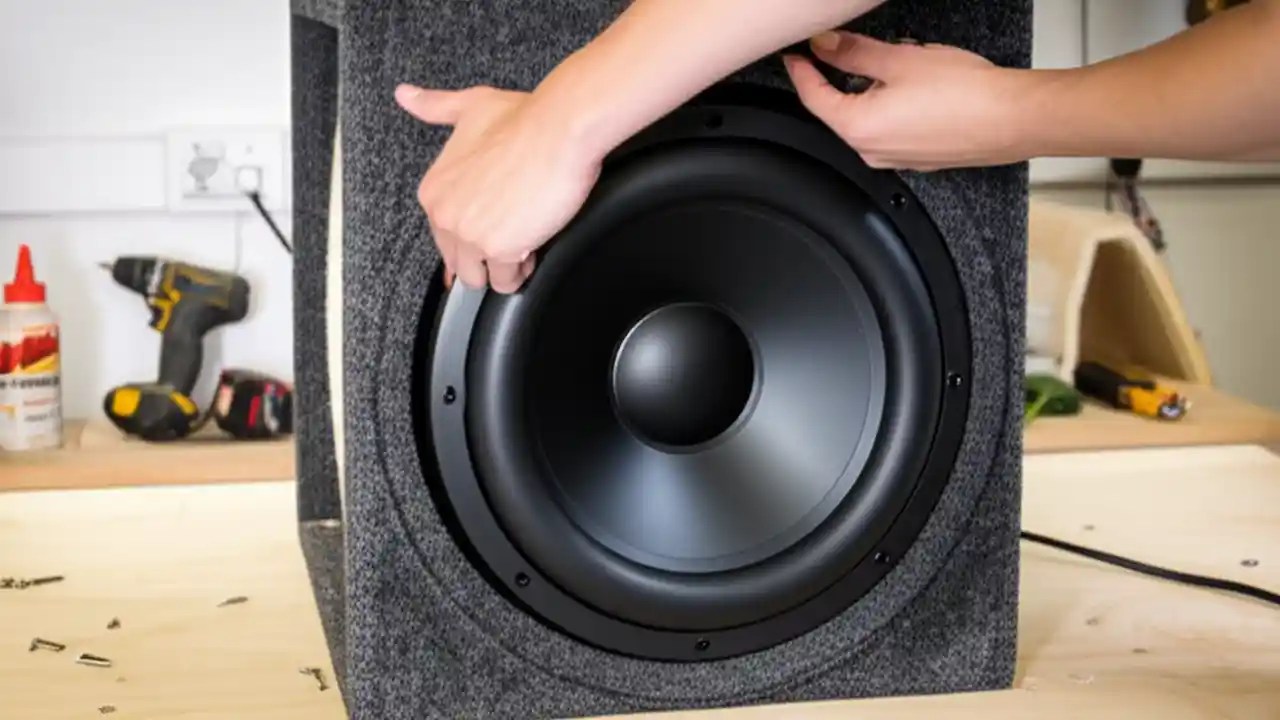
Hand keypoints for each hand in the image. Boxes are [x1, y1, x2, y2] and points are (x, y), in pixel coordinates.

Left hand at [395, 84, 603, 292]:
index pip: (445, 237)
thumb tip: (404, 95)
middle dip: (488, 253)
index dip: (477, 231)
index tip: (500, 214)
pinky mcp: (499, 250)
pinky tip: (535, 241)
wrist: (558, 129)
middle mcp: (445, 216)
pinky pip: (508, 281)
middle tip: (516, 225)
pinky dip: (524, 270)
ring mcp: (469, 236)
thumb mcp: (470, 106)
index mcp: (434, 191)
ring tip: (526, 235)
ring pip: (481, 279)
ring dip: (505, 267)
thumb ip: (436, 107)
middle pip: (460, 263)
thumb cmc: (524, 119)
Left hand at [783, 32, 1032, 170]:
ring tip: (897, 64)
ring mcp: (894, 158)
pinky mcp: (917, 158)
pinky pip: (891, 129)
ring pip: (867, 119)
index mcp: (857, 128)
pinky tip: (914, 87)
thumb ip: (854, 53)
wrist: (1011, 119)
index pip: (813, 98)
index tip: (796, 55)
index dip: (802, 72)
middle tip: (848, 49)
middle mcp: (871, 151)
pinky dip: (891, 106)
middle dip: (841, 78)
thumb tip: (826, 44)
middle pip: (839, 110)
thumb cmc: (963, 94)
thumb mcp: (898, 60)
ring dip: (870, 91)